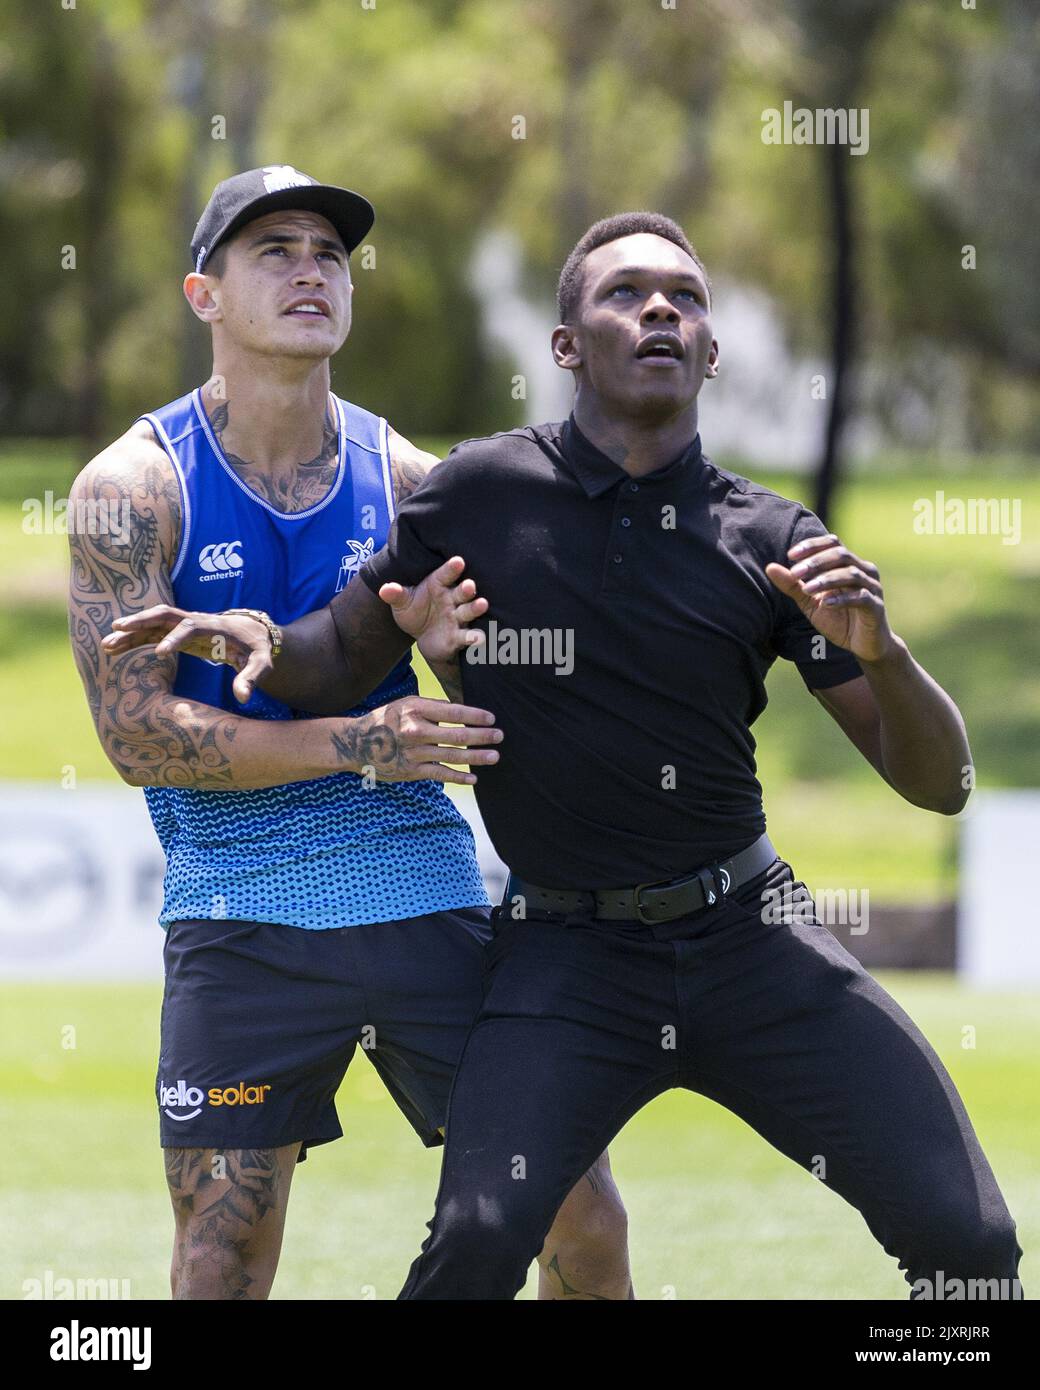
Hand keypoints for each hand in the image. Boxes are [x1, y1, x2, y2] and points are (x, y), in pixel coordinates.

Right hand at [101, 606, 271, 703]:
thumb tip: (243, 697)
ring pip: (153, 622)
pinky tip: (114, 648)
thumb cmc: (257, 649)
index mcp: (214, 627)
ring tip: (106, 644)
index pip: (191, 627)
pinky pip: (151, 632)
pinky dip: (133, 638)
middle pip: (164, 614)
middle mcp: (195, 621)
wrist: (253, 632)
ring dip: (130, 630)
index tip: (160, 654)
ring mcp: (184, 624)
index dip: (176, 639)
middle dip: (141, 621)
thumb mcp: (261, 664)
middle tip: (117, 629)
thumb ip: (251, 678)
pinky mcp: (177, 632)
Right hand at [349, 694, 502, 784]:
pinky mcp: (412, 771)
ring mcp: (414, 753)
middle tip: (500, 736)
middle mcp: (416, 731)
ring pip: (453, 756)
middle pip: (458, 735)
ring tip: (495, 756)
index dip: (476, 715)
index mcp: (416, 710)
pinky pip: (441, 775)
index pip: (453, 712)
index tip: (492, 718)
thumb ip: (433, 706)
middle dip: (483, 736)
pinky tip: (474, 778)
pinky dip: (459, 777)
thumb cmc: (386, 719)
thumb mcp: (406, 704)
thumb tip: (460, 709)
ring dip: (477, 757)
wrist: (356, 744)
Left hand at [378, 555, 487, 665]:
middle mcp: (451, 599)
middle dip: (467, 589)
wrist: (422, 637)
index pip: (445, 574)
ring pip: (468, 611)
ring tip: (482, 604)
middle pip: (461, 592)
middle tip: (470, 585)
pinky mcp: (458, 636)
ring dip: (475, 608)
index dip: (452, 568)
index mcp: (438, 585)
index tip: (458, 561)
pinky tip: (479, 638)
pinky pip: (467, 636)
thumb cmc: (414, 612)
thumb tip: (385, 589)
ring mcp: (457, 617)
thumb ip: (396, 595)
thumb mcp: (402, 602)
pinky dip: (474, 637)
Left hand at [765, 533, 897, 663]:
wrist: (863, 646)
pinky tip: (825, 603)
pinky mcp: (876, 608)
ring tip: (807, 588)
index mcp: (848, 565)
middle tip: (795, 572)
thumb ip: (792, 585)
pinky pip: (861, 598)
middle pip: (842, 554)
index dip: (813, 545)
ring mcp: (872, 588)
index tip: (791, 555)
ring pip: (852, 574)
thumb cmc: (837, 619)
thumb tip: (769, 567)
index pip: (833, 543)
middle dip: (816, 561)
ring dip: (827, 579)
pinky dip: (842, 599)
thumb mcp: (809, 602)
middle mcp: (864, 571)